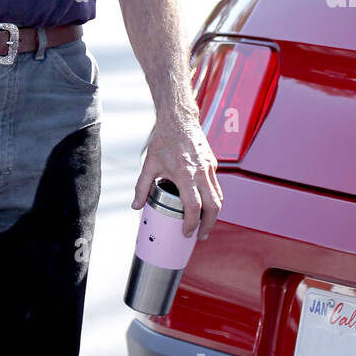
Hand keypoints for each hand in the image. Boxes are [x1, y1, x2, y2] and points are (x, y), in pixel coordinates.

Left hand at [132, 113, 221, 240]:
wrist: (179, 120)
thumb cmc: (164, 140)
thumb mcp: (150, 165)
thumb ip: (142, 187)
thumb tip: (136, 206)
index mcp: (185, 173)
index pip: (194, 206)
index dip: (192, 223)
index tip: (186, 232)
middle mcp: (201, 172)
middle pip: (213, 206)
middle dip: (208, 224)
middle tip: (200, 235)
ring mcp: (210, 168)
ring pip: (219, 197)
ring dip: (214, 214)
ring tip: (204, 225)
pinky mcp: (213, 164)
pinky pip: (216, 187)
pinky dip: (213, 199)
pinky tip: (204, 206)